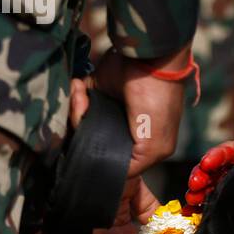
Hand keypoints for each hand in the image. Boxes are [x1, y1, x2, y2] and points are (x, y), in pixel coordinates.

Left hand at [69, 43, 190, 176]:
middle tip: (84, 114)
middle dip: (83, 130)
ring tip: (83, 97)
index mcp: (142, 144)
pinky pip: (76, 104)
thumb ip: (134, 167)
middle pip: (93, 141)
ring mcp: (108, 111)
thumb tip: (111, 175)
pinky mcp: (95, 93)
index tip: (88, 149)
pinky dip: (75, 97)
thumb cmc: (158, 102)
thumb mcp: (156, 146)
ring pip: (82, 124)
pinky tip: (80, 90)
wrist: (148, 59)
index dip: (99, 156)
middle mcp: (123, 128)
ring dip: (77, 111)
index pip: (113, 158)